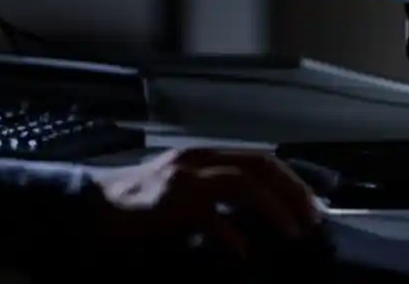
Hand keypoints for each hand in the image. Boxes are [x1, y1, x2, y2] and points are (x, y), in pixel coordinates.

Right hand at [88, 148, 322, 258]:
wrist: (94, 208)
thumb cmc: (138, 205)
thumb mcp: (180, 189)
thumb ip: (213, 194)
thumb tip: (257, 216)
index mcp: (202, 156)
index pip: (259, 158)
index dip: (292, 180)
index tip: (313, 206)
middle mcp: (196, 159)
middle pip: (259, 165)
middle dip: (292, 191)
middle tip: (313, 220)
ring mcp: (184, 178)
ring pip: (243, 183)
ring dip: (275, 209)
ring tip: (292, 233)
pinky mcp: (171, 202)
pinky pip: (213, 219)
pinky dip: (233, 237)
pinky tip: (242, 253)